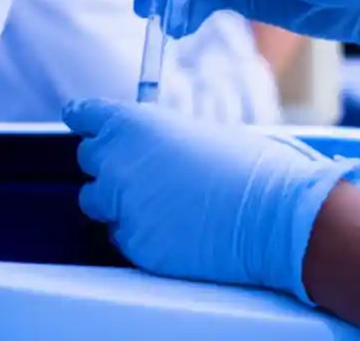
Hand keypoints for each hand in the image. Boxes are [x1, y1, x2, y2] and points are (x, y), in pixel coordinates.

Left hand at [64, 98, 359, 302]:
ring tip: (162, 203)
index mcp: (131, 124)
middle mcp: (116, 162)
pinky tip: (176, 228)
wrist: (276, 216)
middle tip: (145, 171)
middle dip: (110, 163)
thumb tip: (149, 145)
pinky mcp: (134, 244)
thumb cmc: (251, 166)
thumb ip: (158, 136)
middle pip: (88, 159)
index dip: (86, 119)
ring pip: (97, 201)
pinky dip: (140, 232)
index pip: (84, 114)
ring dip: (118, 201)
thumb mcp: (198, 132)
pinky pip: (122, 235)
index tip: (83, 122)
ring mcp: (121, 206)